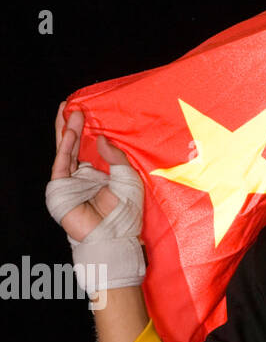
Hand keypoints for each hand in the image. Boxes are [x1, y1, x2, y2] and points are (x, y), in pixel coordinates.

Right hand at [51, 102, 135, 242]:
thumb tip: (101, 138)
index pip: (89, 148)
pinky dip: (65, 149)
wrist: (115, 237)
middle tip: (70, 105)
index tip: (85, 110)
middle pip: (74, 146)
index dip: (86, 130)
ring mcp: (70, 183)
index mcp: (99, 174)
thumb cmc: (125, 212)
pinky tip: (70, 135)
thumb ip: (116, 157)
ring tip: (69, 112)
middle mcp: (83, 176)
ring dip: (67, 132)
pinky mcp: (60, 190)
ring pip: (65, 152)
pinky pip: (61, 165)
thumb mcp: (128, 178)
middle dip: (71, 125)